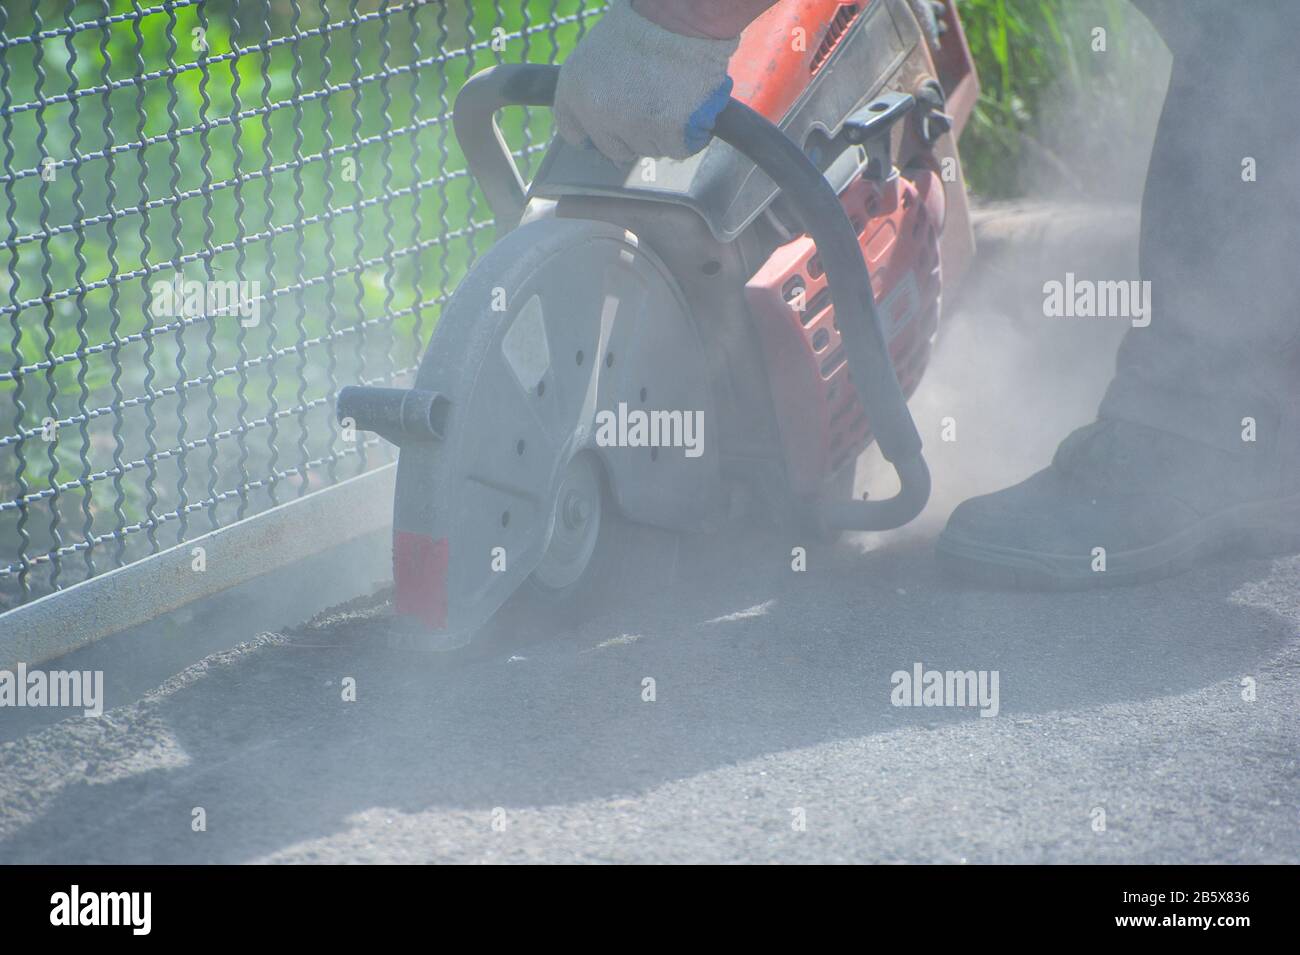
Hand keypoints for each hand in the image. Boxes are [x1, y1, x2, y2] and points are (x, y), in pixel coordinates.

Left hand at [554, 1, 738, 163]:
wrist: (680, 17)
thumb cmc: (643, 25)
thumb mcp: (598, 53)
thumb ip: (595, 91)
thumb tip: (608, 133)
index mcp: (573, 91)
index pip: (575, 133)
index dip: (596, 133)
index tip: (612, 127)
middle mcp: (597, 115)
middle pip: (615, 150)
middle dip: (633, 134)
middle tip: (652, 104)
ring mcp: (632, 127)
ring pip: (649, 150)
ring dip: (663, 133)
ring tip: (674, 95)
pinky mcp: (668, 135)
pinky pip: (680, 149)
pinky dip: (691, 134)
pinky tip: (692, 106)